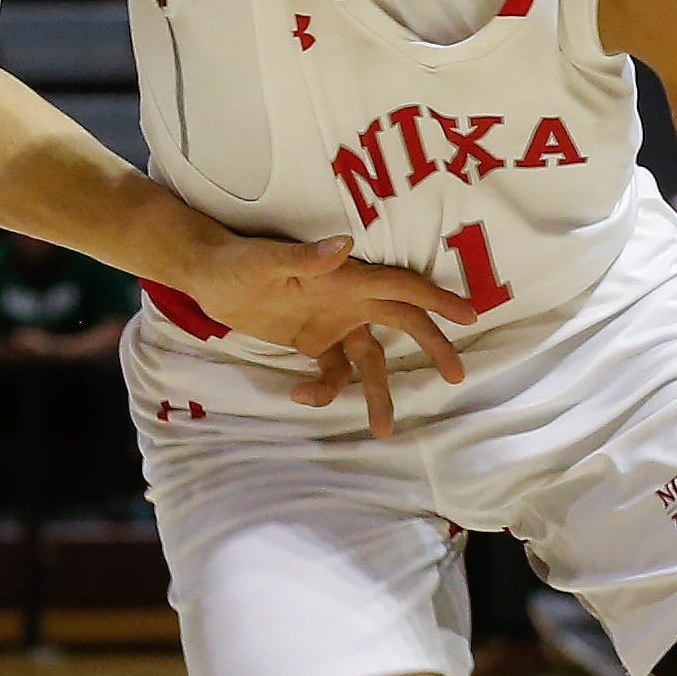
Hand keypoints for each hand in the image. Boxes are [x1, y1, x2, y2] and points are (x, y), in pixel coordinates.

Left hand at [189, 235, 476, 438]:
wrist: (205, 273)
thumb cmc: (237, 259)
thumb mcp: (268, 260)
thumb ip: (307, 258)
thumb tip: (344, 245)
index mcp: (346, 278)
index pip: (401, 288)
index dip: (437, 300)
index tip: (471, 316)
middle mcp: (347, 300)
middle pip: (402, 323)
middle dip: (432, 346)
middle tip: (456, 376)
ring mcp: (331, 322)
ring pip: (369, 360)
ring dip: (377, 392)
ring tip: (383, 430)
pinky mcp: (311, 341)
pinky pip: (333, 371)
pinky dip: (325, 388)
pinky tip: (302, 397)